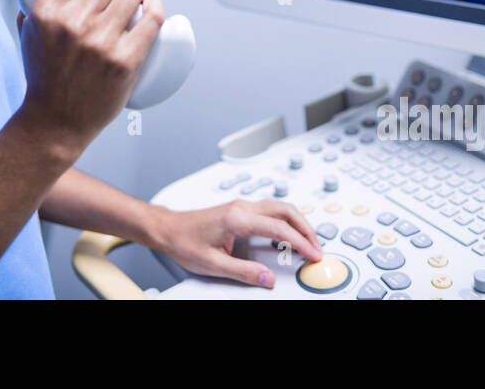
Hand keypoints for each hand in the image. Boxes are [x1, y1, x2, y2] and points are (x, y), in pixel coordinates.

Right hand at [14, 0, 164, 156]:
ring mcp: (102, 42)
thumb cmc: (44, 78)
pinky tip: (152, 5)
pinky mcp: (126, 61)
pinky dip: (156, 6)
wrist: (55, 122)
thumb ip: (32, 5)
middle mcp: (74, 23)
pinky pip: (152, 17)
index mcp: (47, 11)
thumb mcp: (27, 35)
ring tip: (132, 0)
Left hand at [148, 200, 324, 287]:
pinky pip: (271, 210)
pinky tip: (288, 233)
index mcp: (237, 218)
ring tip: (308, 242)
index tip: (313, 254)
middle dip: (306, 228)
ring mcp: (241, 206)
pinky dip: (286, 220)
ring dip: (298, 222)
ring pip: (280, 207)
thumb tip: (267, 278)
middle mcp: (242, 207)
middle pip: (285, 210)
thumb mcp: (213, 264)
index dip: (300, 242)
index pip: (279, 227)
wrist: (167, 228)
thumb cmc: (184, 241)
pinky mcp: (240, 209)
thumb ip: (244, 272)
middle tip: (317, 247)